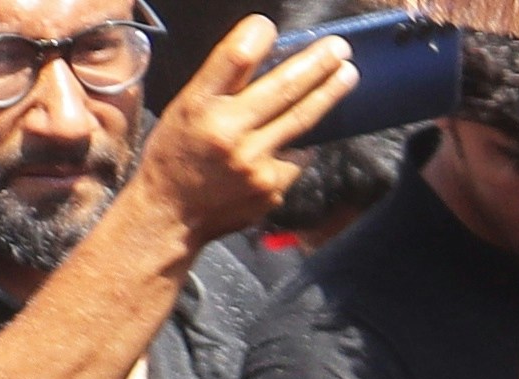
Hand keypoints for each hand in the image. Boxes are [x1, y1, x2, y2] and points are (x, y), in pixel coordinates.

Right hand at [137, 16, 354, 253]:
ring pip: (301, 121)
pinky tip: (292, 143)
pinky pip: (297, 156)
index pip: (233, 60)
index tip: (271, 25)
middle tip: (340, 48)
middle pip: (282, 88)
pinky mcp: (273, 187)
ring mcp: (254, 162)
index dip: (256, 38)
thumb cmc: (178, 152)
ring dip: (328, 94)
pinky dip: (298, 146)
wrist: (171, 213)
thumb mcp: (187, 110)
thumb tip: (268, 56)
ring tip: (347, 75)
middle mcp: (227, 131)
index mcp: (198, 105)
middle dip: (317, 64)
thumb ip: (223, 87)